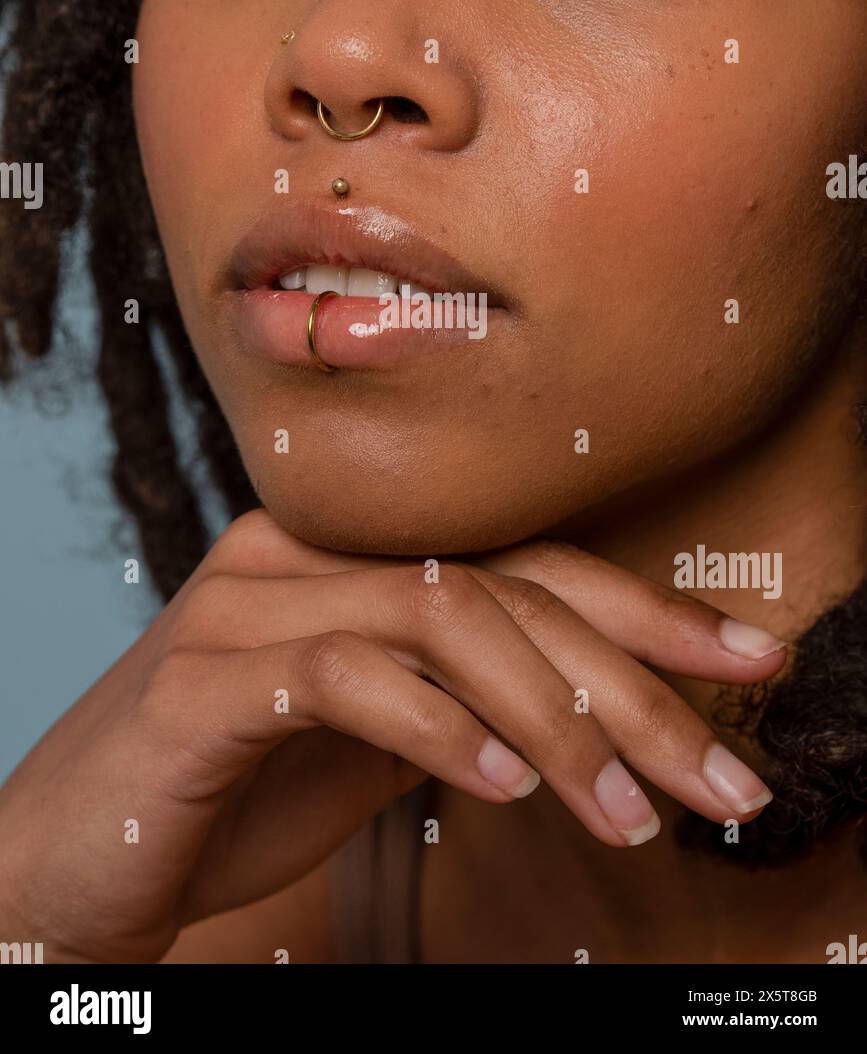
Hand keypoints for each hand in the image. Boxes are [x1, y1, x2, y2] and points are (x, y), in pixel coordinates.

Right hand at [0, 512, 783, 962]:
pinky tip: (501, 791)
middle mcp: (305, 550)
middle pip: (507, 587)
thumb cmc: (231, 790)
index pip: (526, 561)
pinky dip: (440, 731)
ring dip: (556, 722)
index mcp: (352, 552)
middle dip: (634, 683)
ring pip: (445, 617)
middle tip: (724, 779)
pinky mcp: (206, 676)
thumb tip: (596, 710)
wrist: (74, 853)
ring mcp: (250, 600)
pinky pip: (347, 676)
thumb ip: (460, 695)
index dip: (648, 608)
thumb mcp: (372, 733)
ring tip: (629, 814)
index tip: (752, 662)